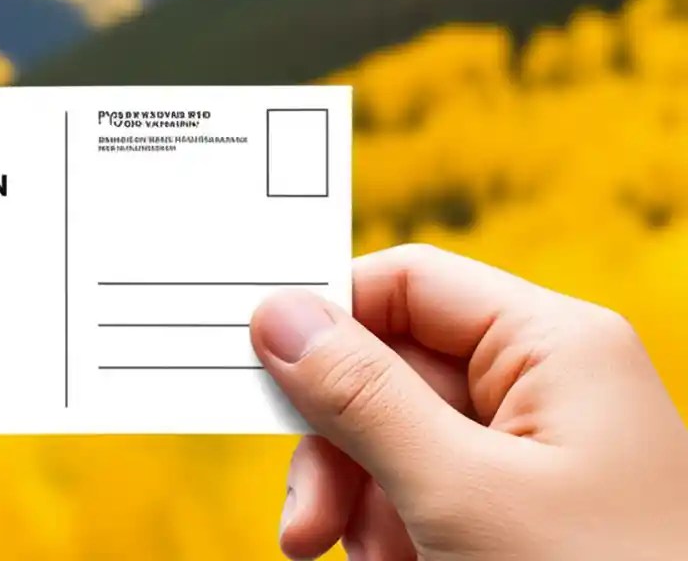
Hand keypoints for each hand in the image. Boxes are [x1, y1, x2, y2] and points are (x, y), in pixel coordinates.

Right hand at [252, 245, 687, 560]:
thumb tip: (280, 314)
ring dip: (362, 501)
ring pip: (397, 438)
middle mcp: (547, 383)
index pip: (407, 283)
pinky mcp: (525, 504)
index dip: (329, 322)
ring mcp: (537, 449)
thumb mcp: (460, 493)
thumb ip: (363, 396)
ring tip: (368, 560)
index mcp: (554, 345)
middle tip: (311, 524)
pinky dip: (396, 531)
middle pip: (391, 370)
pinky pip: (426, 489)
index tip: (262, 376)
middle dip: (340, 448)